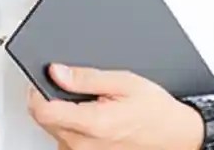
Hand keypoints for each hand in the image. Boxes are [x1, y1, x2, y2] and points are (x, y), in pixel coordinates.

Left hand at [28, 64, 205, 149]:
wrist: (177, 134)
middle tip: (68, 87)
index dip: (36, 92)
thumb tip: (56, 72)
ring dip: (60, 114)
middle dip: (49, 100)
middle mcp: (86, 145)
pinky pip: (65, 141)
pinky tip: (87, 118)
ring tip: (85, 104)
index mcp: (94, 123)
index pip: (43, 111)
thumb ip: (86, 77)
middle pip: (44, 120)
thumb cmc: (155, 111)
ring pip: (53, 131)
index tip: (41, 81)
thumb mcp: (123, 82)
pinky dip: (70, 127)